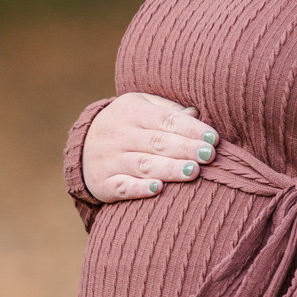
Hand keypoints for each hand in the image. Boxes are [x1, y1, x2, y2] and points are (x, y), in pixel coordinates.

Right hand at [82, 93, 218, 202]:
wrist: (82, 147)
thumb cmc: (127, 125)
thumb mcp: (142, 107)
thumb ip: (169, 110)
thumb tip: (197, 114)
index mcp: (130, 110)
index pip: (165, 119)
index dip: (190, 129)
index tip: (213, 138)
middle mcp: (117, 134)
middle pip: (156, 142)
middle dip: (185, 149)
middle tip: (209, 156)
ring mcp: (108, 159)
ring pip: (142, 165)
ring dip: (169, 169)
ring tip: (194, 172)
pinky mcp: (102, 183)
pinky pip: (121, 187)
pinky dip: (138, 189)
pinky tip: (157, 189)